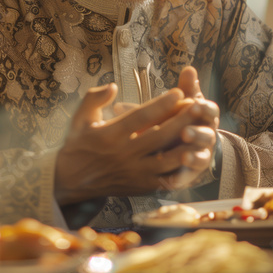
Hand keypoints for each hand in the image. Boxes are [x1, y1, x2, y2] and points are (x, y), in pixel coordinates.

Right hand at [54, 67, 218, 204]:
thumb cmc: (77, 144)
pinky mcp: (140, 187)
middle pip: (158, 137)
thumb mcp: (80, 117)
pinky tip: (194, 159)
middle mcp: (123, 154)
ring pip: (166, 160)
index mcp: (109, 135)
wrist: (69, 180)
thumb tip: (112, 86)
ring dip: (186, 147)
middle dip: (180, 121)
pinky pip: (165, 181)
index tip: (179, 92)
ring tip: (203, 132)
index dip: (160, 105)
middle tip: (199, 106)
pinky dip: (181, 172)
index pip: (139, 118)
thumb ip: (95, 98)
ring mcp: (134, 173)